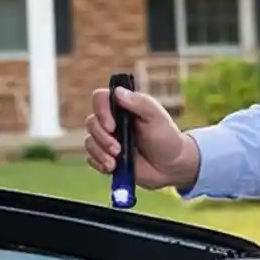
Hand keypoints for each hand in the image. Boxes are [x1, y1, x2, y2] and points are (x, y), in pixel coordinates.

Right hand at [83, 85, 198, 189]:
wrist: (171, 167)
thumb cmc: (166, 138)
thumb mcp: (157, 117)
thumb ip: (139, 103)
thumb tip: (117, 92)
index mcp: (123, 107)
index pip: (100, 99)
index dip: (101, 111)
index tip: (112, 126)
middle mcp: (112, 121)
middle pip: (91, 122)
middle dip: (102, 138)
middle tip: (117, 149)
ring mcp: (108, 140)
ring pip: (89, 141)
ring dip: (99, 152)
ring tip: (114, 163)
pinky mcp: (106, 157)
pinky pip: (91, 158)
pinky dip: (98, 163)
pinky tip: (112, 168)